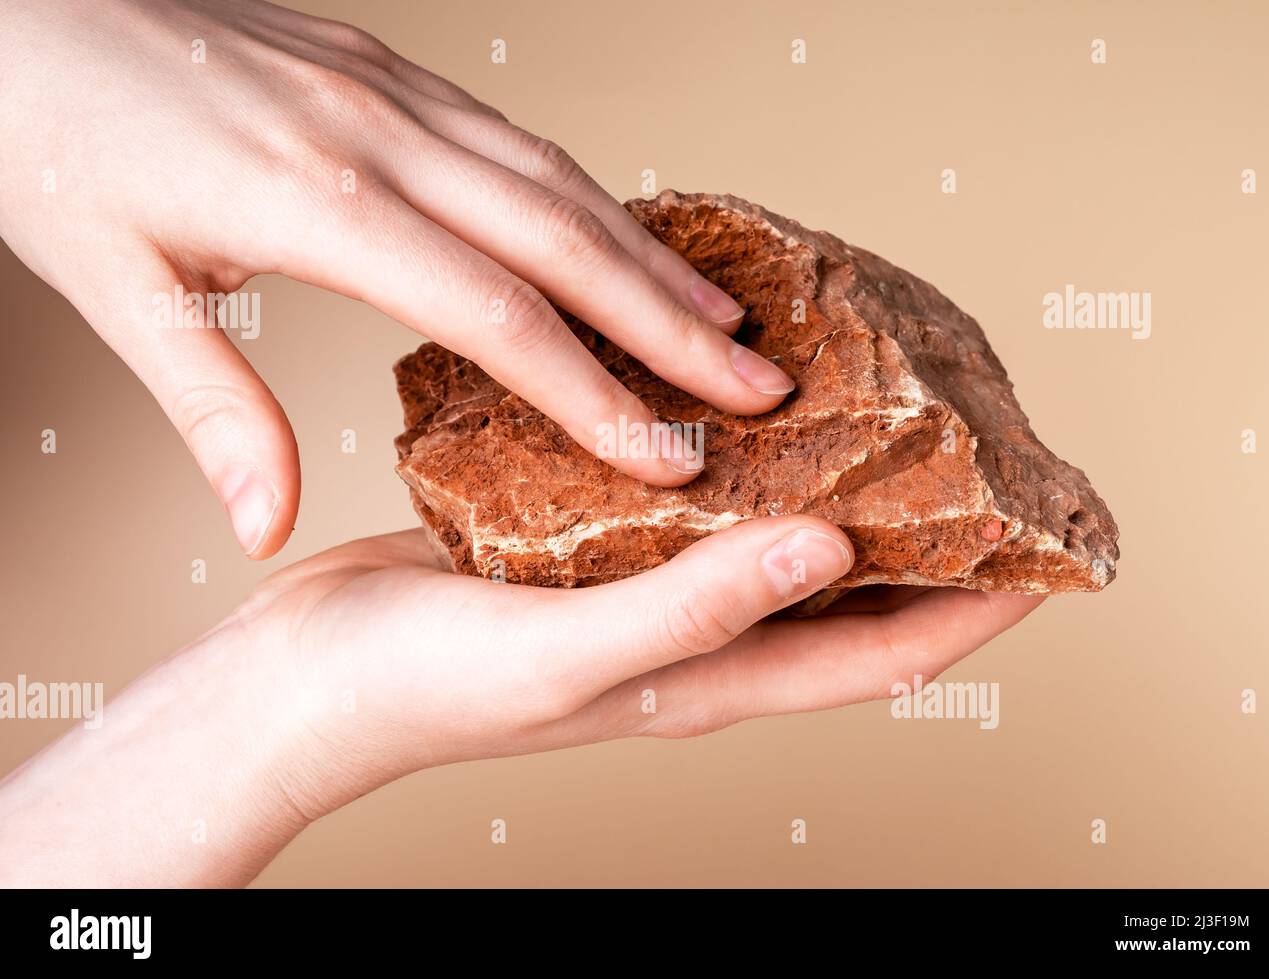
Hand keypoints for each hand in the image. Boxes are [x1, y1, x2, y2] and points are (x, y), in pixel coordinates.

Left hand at [0, 0, 794, 557]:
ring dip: (651, 254)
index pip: (496, 315)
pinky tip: (623, 234)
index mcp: (315, 198)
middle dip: (673, 323)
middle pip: (565, 239)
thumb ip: (208, 404)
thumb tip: (269, 522)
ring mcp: (389, 90)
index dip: (593, 394)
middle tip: (760, 384)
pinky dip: (589, 195)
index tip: (669, 456)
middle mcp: (377, 133)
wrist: (16, 0)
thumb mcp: (109, 281)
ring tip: (724, 317)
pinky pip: (517, 138)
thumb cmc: (46, 131)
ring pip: (558, 178)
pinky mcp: (384, 70)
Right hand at [0, 516, 1040, 885]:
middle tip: (979, 466)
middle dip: (929, 547)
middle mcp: (697, 641)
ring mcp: (649, 595)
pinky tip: (737, 404)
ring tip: (883, 416)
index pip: (883, 657)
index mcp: (710, 681)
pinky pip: (699, 503)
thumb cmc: (424, 689)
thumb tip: (827, 552)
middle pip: (849, 598)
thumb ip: (696, 610)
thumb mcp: (570, 657)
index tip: (1048, 553)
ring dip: (839, 492)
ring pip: (777, 542)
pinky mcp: (596, 550)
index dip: (977, 613)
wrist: (308, 677)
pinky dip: (741, 461)